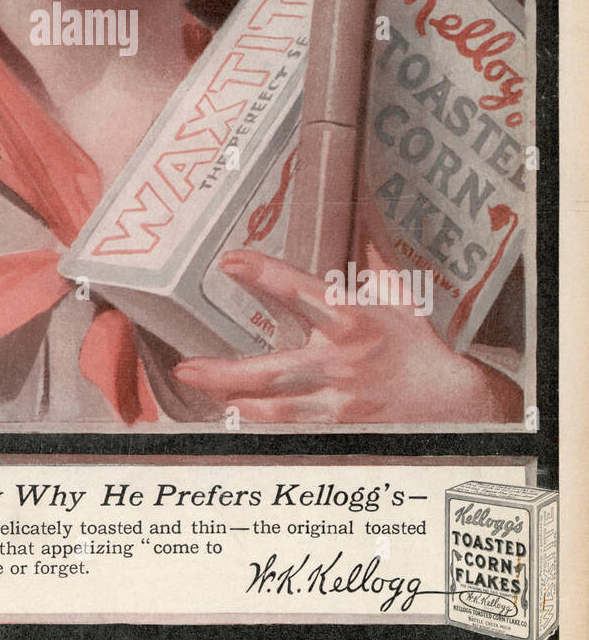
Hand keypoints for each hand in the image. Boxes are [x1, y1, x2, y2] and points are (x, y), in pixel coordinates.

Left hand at [173, 203, 521, 423]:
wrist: (456, 404)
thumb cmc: (419, 345)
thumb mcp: (397, 294)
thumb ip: (370, 253)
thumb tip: (362, 206)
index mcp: (352, 320)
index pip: (300, 291)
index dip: (263, 274)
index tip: (229, 260)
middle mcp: (340, 363)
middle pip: (273, 370)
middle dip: (225, 372)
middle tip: (185, 367)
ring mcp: (338, 403)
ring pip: (277, 409)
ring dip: (234, 402)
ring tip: (198, 391)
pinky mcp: (340, 431)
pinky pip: (293, 433)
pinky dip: (261, 427)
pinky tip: (232, 419)